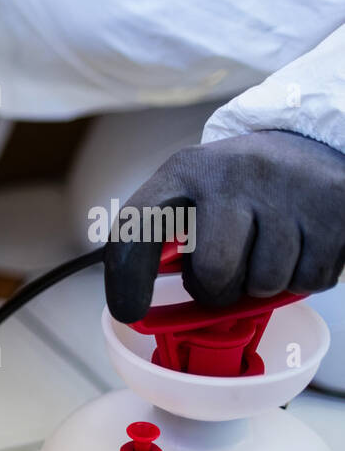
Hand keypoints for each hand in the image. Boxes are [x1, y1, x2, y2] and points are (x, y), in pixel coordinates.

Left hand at [105, 130, 344, 322]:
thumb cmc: (240, 185)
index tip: (129, 309)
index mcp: (185, 171)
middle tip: (226, 273)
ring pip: (266, 284)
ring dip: (265, 282)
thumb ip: (163, 235)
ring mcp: (287, 189)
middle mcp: (234, 173)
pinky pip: (310, 281)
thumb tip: (136, 302)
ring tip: (269, 245)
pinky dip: (303, 276)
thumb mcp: (193, 191)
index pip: (138, 226)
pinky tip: (301, 244)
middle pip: (216, 274)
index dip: (126, 276)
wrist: (313, 140)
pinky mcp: (334, 208)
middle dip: (218, 290)